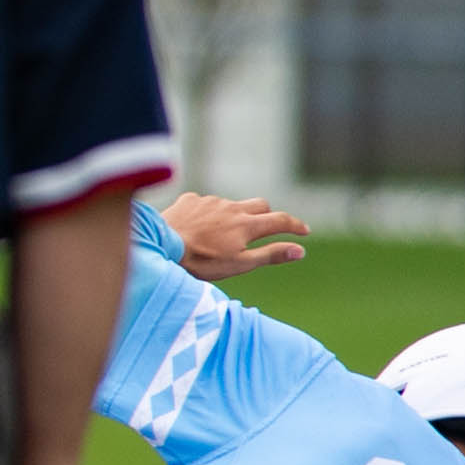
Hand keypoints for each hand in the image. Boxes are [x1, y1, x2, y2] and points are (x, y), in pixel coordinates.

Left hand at [161, 191, 306, 281]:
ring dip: (234, 214)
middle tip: (266, 227)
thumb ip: (270, 255)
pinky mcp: (190, 200)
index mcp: (247, 225)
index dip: (295, 225)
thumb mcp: (239, 264)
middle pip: (260, 204)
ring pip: (231, 204)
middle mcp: (232, 207)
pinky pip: (205, 203)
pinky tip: (198, 226)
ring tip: (223, 232)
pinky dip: (208, 213)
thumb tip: (300, 251)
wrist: (160, 246)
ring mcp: (210, 201)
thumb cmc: (201, 261)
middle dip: (267, 214)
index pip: (280, 220)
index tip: (304, 231)